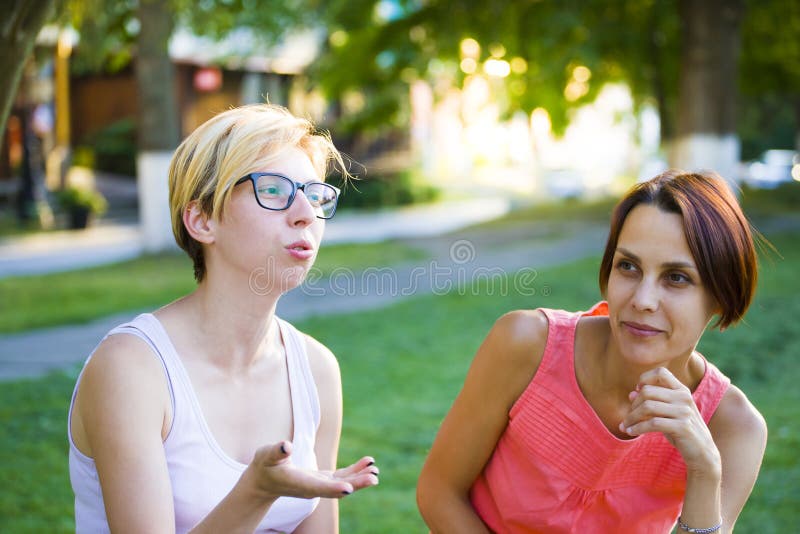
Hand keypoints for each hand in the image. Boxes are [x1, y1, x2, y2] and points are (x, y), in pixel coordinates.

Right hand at [245, 441, 378, 500]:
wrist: (264, 481)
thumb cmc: (264, 465)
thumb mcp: (266, 455)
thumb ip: (276, 451)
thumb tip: (286, 445)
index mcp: (299, 482)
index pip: (319, 487)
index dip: (334, 487)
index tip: (349, 489)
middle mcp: (312, 488)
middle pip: (337, 488)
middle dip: (356, 483)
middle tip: (374, 478)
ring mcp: (319, 485)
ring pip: (343, 484)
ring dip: (360, 478)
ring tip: (375, 471)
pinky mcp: (323, 480)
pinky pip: (343, 477)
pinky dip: (355, 471)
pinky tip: (368, 463)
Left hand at [619, 367, 720, 474]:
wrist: (703, 453)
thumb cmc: (681, 431)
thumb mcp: (667, 414)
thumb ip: (652, 402)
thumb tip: (631, 394)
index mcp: (681, 390)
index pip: (661, 372)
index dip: (645, 378)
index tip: (637, 391)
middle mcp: (684, 398)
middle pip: (648, 391)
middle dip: (633, 405)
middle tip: (628, 417)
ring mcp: (684, 412)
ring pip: (648, 407)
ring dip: (632, 417)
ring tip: (625, 426)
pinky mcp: (683, 427)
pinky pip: (653, 423)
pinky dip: (637, 427)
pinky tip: (630, 432)